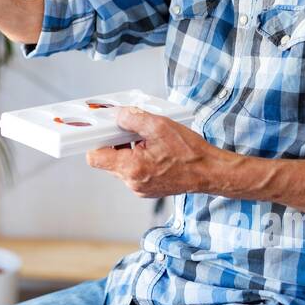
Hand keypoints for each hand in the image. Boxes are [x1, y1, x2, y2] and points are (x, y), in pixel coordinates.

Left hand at [85, 106, 244, 198]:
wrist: (209, 172)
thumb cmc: (190, 153)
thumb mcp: (160, 126)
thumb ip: (133, 118)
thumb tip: (118, 115)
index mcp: (131, 168)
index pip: (95, 157)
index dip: (96, 141)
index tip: (102, 130)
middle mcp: (132, 182)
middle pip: (108, 160)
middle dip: (116, 143)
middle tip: (131, 130)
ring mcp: (139, 188)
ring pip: (121, 165)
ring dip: (128, 151)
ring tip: (147, 141)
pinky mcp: (147, 189)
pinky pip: (133, 171)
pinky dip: (138, 159)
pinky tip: (153, 150)